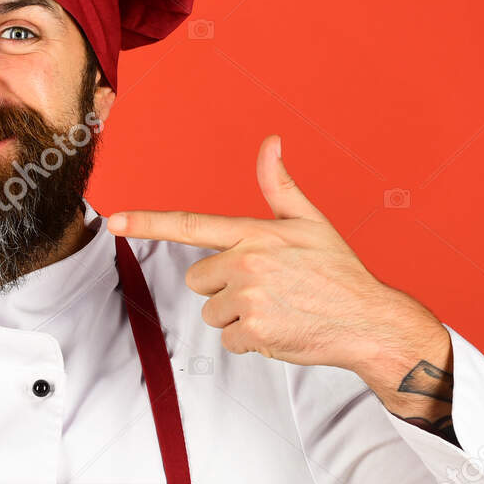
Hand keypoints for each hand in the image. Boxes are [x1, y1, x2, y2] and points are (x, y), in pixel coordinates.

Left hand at [107, 135, 445, 380]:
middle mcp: (247, 262)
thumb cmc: (338, 272)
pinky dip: (250, 342)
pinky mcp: (253, 332)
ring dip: (237, 317)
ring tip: (277, 310)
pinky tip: (280, 330)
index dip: (148, 222)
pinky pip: (228, 341)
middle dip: (223, 288)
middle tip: (266, 289)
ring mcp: (248, 299)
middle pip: (198, 280)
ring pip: (211, 313)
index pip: (191, 225)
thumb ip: (280, 185)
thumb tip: (270, 142)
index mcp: (255, 234)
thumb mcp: (310, 222)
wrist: (368, 321)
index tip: (114, 221)